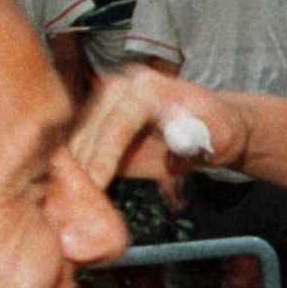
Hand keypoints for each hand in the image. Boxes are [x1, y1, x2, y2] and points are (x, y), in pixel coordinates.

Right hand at [69, 67, 250, 197]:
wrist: (213, 127)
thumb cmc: (217, 134)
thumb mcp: (217, 135)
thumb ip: (194, 137)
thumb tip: (176, 140)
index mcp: (149, 87)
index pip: (119, 122)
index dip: (105, 154)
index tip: (96, 182)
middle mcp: (123, 87)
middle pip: (92, 129)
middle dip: (82, 165)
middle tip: (75, 200)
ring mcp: (107, 102)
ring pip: (79, 136)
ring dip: (72, 167)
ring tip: (69, 200)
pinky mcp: (100, 120)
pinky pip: (80, 143)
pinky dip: (74, 166)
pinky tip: (72, 190)